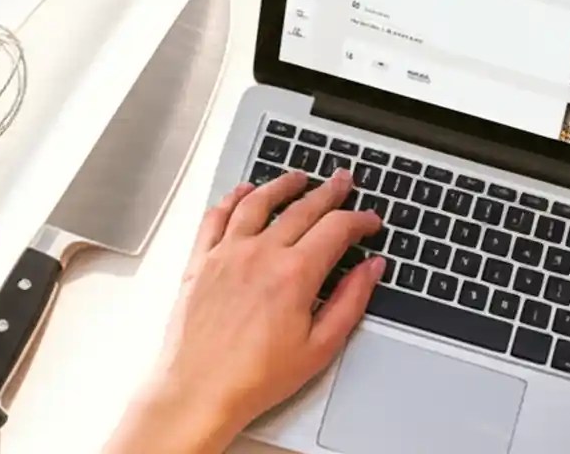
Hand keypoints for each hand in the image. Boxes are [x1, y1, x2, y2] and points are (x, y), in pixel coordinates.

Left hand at [104, 169, 383, 453]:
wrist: (198, 392)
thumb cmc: (254, 378)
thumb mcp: (319, 348)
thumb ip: (351, 301)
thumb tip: (371, 269)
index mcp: (295, 274)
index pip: (337, 228)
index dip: (359, 219)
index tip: (369, 221)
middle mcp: (260, 254)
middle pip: (303, 207)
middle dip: (330, 191)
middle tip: (343, 181)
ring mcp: (227, 253)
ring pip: (258, 202)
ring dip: (283, 184)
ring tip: (299, 176)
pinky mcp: (200, 261)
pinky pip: (217, 217)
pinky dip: (233, 198)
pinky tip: (243, 192)